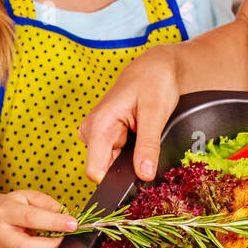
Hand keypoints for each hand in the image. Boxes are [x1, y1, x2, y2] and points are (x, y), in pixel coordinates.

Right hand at [0, 190, 75, 247]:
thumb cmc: (16, 208)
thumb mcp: (31, 197)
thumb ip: (49, 206)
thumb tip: (68, 220)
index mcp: (7, 212)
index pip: (31, 218)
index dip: (55, 222)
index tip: (73, 225)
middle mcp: (0, 234)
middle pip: (26, 247)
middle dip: (52, 247)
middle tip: (67, 242)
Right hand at [78, 44, 180, 183]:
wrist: (156, 66)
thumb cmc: (154, 81)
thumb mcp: (155, 113)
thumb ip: (148, 145)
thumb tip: (144, 175)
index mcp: (98, 124)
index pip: (95, 171)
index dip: (117, 180)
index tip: (140, 176)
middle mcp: (92, 130)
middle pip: (106, 169)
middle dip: (129, 167)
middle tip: (150, 149)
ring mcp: (98, 134)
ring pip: (113, 164)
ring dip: (132, 158)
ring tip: (146, 136)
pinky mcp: (106, 135)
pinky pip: (118, 155)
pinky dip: (132, 152)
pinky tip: (141, 136)